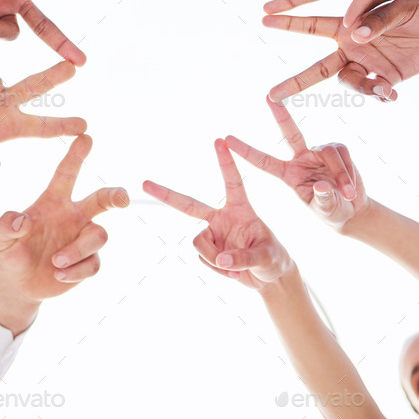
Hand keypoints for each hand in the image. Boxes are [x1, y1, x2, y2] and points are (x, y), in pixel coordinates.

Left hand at [0, 134, 128, 302]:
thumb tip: (22, 220)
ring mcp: (82, 238)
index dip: (76, 155)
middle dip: (115, 195)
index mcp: (53, 202)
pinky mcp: (88, 261)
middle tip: (122, 199)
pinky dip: (76, 270)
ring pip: (98, 235)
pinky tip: (59, 275)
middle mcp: (73, 215)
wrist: (16, 285)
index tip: (86, 136)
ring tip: (56, 262)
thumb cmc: (8, 253)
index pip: (67, 174)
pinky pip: (94, 262)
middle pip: (102, 198)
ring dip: (78, 249)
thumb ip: (5, 226)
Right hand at [143, 139, 291, 288]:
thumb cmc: (274, 259)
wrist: (268, 278)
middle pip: (189, 205)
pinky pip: (202, 259)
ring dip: (214, 258)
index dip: (226, 162)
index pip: (233, 182)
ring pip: (198, 243)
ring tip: (237, 268)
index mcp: (240, 209)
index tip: (219, 140)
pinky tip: (232, 272)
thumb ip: (245, 257)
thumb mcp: (266, 257)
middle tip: (145, 184)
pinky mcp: (208, 251)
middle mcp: (222, 218)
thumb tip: (221, 259)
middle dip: (166, 195)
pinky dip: (216, 269)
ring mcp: (213, 235)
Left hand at [226, 98, 367, 230]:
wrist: (352, 209)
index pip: (263, 160)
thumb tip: (321, 187)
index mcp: (288, 174)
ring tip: (348, 194)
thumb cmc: (332, 212)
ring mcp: (318, 152)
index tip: (226, 139)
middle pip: (290, 132)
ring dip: (341, 174)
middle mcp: (300, 158)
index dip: (246, 150)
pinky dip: (349, 171)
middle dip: (280, 114)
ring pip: (329, 152)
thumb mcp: (326, 211)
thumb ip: (324, 200)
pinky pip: (342, 153)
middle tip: (268, 97)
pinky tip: (352, 186)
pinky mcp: (336, 149)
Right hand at [264, 0, 418, 102]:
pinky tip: (391, 93)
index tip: (265, 18)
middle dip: (294, 82)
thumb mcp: (400, 8)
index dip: (288, 23)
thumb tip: (356, 33)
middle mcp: (353, 48)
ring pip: (347, 84)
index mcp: (349, 25)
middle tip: (272, 94)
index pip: (312, 25)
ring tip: (379, 87)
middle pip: (317, 68)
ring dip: (358, 88)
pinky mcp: (388, 79)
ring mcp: (369, 66)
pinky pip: (374, 93)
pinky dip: (379, 95)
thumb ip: (377, 19)